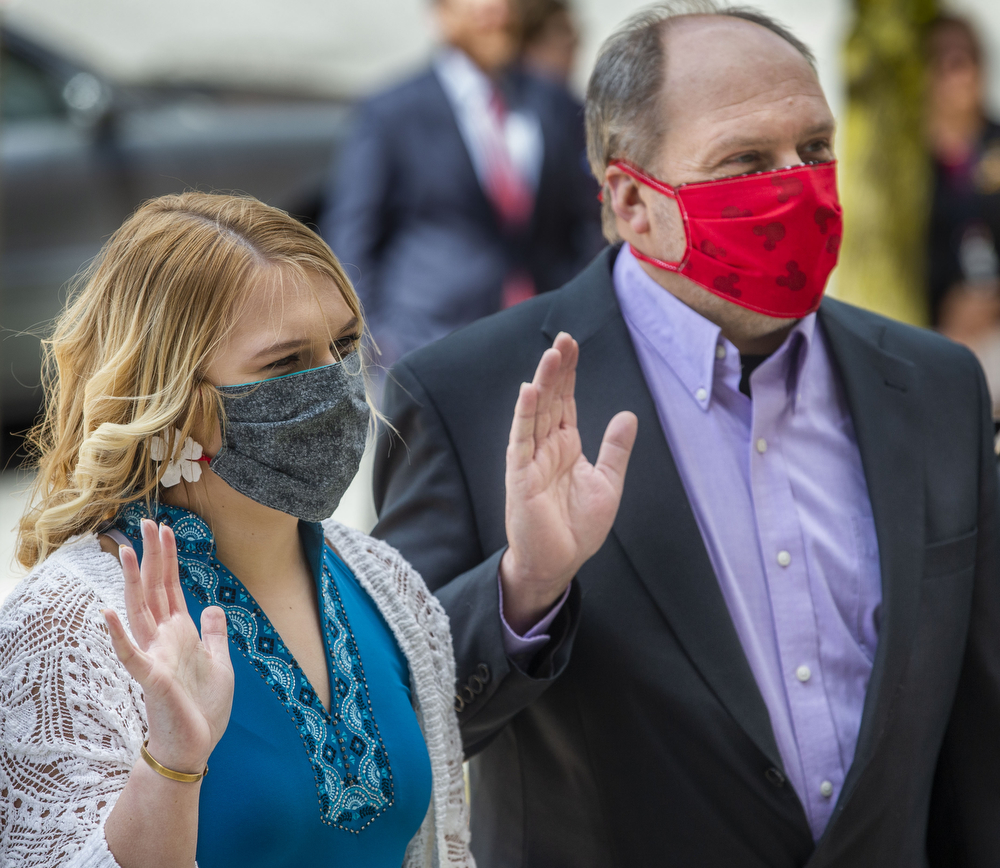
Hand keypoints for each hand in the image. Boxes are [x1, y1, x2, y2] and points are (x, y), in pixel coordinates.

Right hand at [103, 520, 233, 773]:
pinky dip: (120, 635)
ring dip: (133, 582)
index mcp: (179, 633)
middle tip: (147, 522)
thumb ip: (214, 634)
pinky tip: (109, 613)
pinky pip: (132, 654)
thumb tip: (214, 606)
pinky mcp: (152, 679)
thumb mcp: (220, 663)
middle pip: (154, 590)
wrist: (194, 747)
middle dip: (152, 557)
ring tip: (126, 551)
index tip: (165, 528)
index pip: (171, 587)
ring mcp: (154, 657)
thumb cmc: (204, 708)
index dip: (169, 559)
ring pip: (140, 612)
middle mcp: (163, 639)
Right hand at [501, 332, 637, 632]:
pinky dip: (524, 416)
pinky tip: (529, 392)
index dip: (569, 373)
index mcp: (566, 446)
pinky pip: (521, 441)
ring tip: (551, 355)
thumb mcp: (607, 483)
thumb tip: (629, 414)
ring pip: (536, 413)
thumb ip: (615, 449)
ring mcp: (531, 460)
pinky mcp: (520, 477)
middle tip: (564, 339)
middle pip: (551, 400)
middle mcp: (546, 447)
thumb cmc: (577, 528)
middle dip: (557, 369)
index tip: (572, 344)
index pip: (566, 401)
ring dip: (542, 384)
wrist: (558, 564)